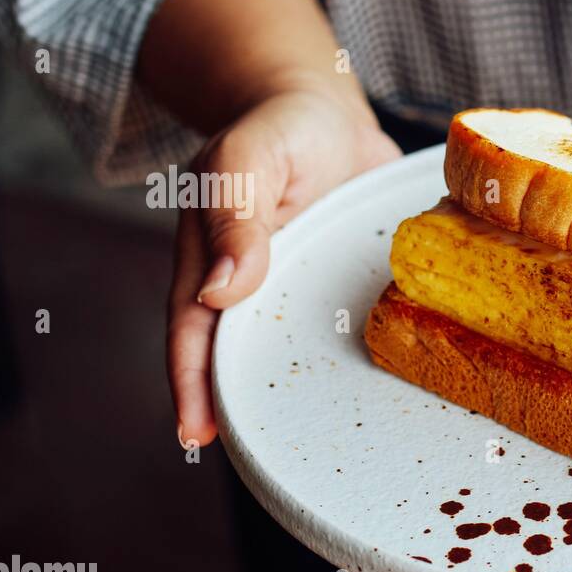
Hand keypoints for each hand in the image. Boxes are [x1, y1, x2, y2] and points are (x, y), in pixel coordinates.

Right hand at [169, 88, 400, 447]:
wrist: (330, 111)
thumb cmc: (280, 126)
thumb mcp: (251, 156)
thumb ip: (236, 218)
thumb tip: (220, 293)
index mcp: (213, 257)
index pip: (195, 330)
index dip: (192, 382)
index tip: (197, 431)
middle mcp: (255, 283)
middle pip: (244, 354)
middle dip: (245, 404)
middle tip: (262, 459)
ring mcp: (300, 287)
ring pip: (296, 349)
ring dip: (304, 389)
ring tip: (321, 444)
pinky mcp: (342, 284)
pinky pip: (346, 326)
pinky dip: (355, 357)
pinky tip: (378, 386)